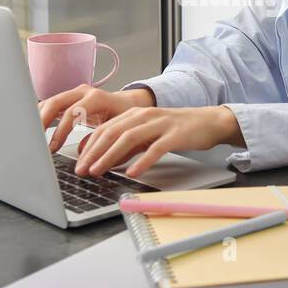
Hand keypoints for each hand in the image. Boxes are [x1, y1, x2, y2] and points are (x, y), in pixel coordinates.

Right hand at [40, 83, 154, 153]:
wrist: (128, 104)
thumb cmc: (126, 117)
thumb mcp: (118, 129)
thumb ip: (100, 139)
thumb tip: (81, 154)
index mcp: (97, 98)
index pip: (72, 112)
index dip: (60, 131)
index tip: (52, 148)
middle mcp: (83, 92)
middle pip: (55, 102)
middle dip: (41, 122)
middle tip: (32, 140)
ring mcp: (74, 94)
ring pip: (50, 102)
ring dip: (37, 119)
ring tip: (29, 138)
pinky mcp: (68, 100)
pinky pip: (50, 106)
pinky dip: (41, 117)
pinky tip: (34, 131)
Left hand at [73, 105, 243, 178]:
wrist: (209, 122)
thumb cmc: (177, 130)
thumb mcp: (147, 136)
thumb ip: (127, 146)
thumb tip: (104, 160)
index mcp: (134, 114)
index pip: (105, 129)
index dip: (89, 146)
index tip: (78, 163)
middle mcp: (144, 116)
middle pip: (112, 132)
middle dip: (94, 153)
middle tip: (81, 170)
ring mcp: (159, 124)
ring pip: (129, 138)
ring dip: (110, 156)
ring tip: (98, 171)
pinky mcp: (175, 134)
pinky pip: (155, 148)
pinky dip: (142, 161)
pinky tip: (132, 172)